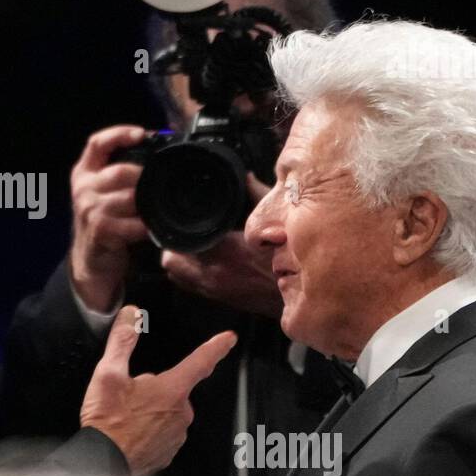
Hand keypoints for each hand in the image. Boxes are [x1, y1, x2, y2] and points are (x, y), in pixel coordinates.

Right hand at [68, 125, 148, 311]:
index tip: (141, 134)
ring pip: (130, 197)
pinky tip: (150, 228)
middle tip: (159, 185)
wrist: (90, 259)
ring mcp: (89, 210)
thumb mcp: (103, 191)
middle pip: (120, 171)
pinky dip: (147, 226)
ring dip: (147, 204)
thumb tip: (156, 149)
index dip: (119, 134)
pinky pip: (134, 223)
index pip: (97, 143)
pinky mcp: (101, 230)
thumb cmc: (104, 220)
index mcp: (84, 172)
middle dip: (144, 178)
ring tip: (155, 208)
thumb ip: (121, 172)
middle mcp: (83, 188)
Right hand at [80, 305, 236, 475]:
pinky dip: (148, 432)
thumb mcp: (108, 374)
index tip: (229, 338)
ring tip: (125, 418)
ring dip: (151, 411)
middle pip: (174, 390)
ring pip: (168, 412)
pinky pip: (162, 434)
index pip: (200, 362)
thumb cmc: (106, 420)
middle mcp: (181, 414)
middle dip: (155, 389)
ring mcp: (176, 436)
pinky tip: (129, 435)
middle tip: (128, 397)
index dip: (216, 348)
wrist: (100, 463)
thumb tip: (133, 314)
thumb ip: (123, 341)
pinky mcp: (168, 454)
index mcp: (171, 390)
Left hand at [160, 174, 281, 318]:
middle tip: (184, 233)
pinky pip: (193, 286)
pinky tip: (207, 261)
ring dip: (181, 261)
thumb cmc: (293, 259)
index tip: (182, 219)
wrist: (304, 295)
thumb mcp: (278, 218)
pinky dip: (193, 274)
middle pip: (171, 262)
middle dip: (174, 246)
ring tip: (194, 246)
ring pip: (179, 276)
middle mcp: (214, 275)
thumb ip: (257, 194)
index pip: (181, 243)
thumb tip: (245, 176)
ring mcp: (216, 290)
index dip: (176, 231)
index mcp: (224, 252)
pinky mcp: (222, 299)